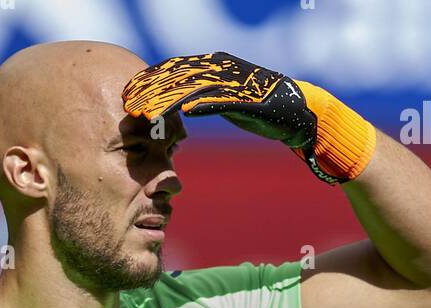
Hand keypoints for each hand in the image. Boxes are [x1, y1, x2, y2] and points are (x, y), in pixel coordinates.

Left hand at [123, 51, 373, 184]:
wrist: (303, 115)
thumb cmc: (265, 112)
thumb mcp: (228, 103)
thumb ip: (205, 99)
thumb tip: (179, 108)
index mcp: (215, 67)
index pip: (174, 72)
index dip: (149, 82)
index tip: (128, 95)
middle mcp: (222, 68)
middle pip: (177, 76)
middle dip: (151, 88)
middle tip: (127, 102)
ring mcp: (235, 81)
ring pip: (194, 87)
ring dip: (168, 99)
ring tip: (147, 112)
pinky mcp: (249, 97)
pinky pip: (222, 100)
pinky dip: (203, 104)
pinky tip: (184, 114)